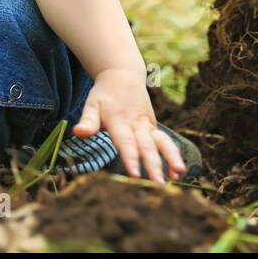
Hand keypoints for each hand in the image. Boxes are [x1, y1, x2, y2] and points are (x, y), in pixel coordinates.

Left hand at [70, 68, 185, 183]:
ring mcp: (147, 125)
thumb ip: (88, 121)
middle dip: (153, 165)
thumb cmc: (104, 94)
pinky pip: (165, 141)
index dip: (131, 158)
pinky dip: (173, 154)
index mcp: (119, 120)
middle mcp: (136, 123)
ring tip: (179, 174)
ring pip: (162, 142)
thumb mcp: (92, 104)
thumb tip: (78, 133)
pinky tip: (177, 172)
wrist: (123, 74)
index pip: (126, 142)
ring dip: (171, 158)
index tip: (135, 175)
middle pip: (147, 146)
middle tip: (158, 184)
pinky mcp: (153, 127)